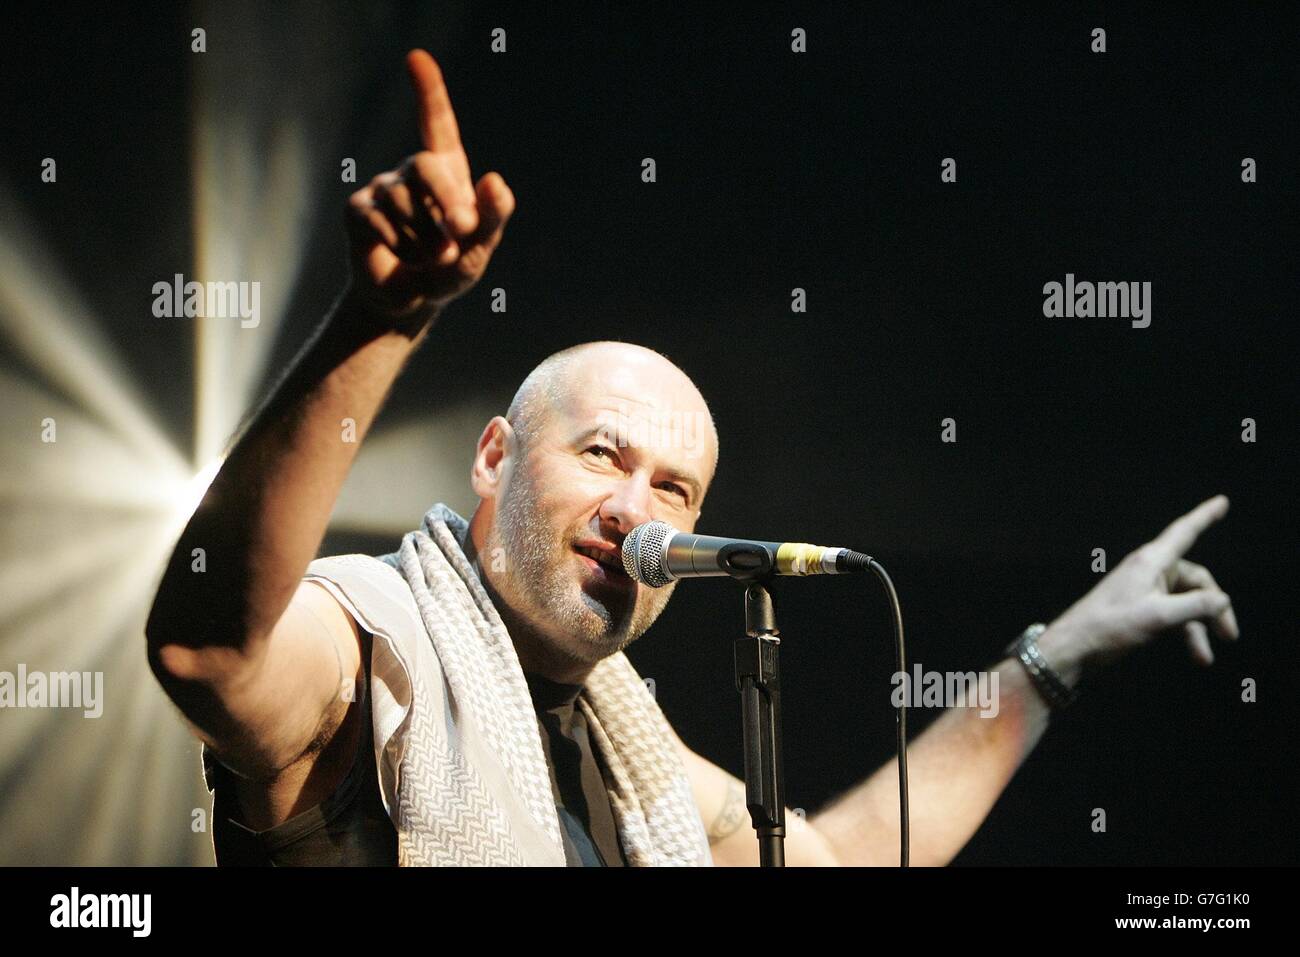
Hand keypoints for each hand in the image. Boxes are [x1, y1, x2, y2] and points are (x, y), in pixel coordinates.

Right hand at [346, 49, 515, 319]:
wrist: (410, 299)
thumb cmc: (449, 268)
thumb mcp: (479, 248)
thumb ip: (492, 217)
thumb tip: (495, 181)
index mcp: (446, 171)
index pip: (436, 122)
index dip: (428, 90)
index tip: (416, 57)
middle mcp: (411, 172)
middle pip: (425, 166)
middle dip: (447, 200)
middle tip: (461, 231)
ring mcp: (381, 188)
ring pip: (404, 203)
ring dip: (426, 239)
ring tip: (432, 258)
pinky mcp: (357, 211)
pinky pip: (381, 222)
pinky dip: (402, 247)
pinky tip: (405, 258)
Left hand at [1042, 494, 1238, 675]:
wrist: (1077, 645)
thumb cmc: (1111, 625)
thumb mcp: (1159, 616)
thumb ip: (1195, 606)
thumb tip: (1223, 600)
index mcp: (1151, 561)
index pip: (1185, 531)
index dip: (1205, 516)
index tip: (1222, 501)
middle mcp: (1151, 570)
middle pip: (1197, 580)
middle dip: (1214, 607)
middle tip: (1230, 635)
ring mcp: (1147, 590)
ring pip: (1188, 602)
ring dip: (1201, 628)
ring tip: (1206, 658)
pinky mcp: (1143, 608)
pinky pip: (1175, 615)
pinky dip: (1188, 633)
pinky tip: (1198, 655)